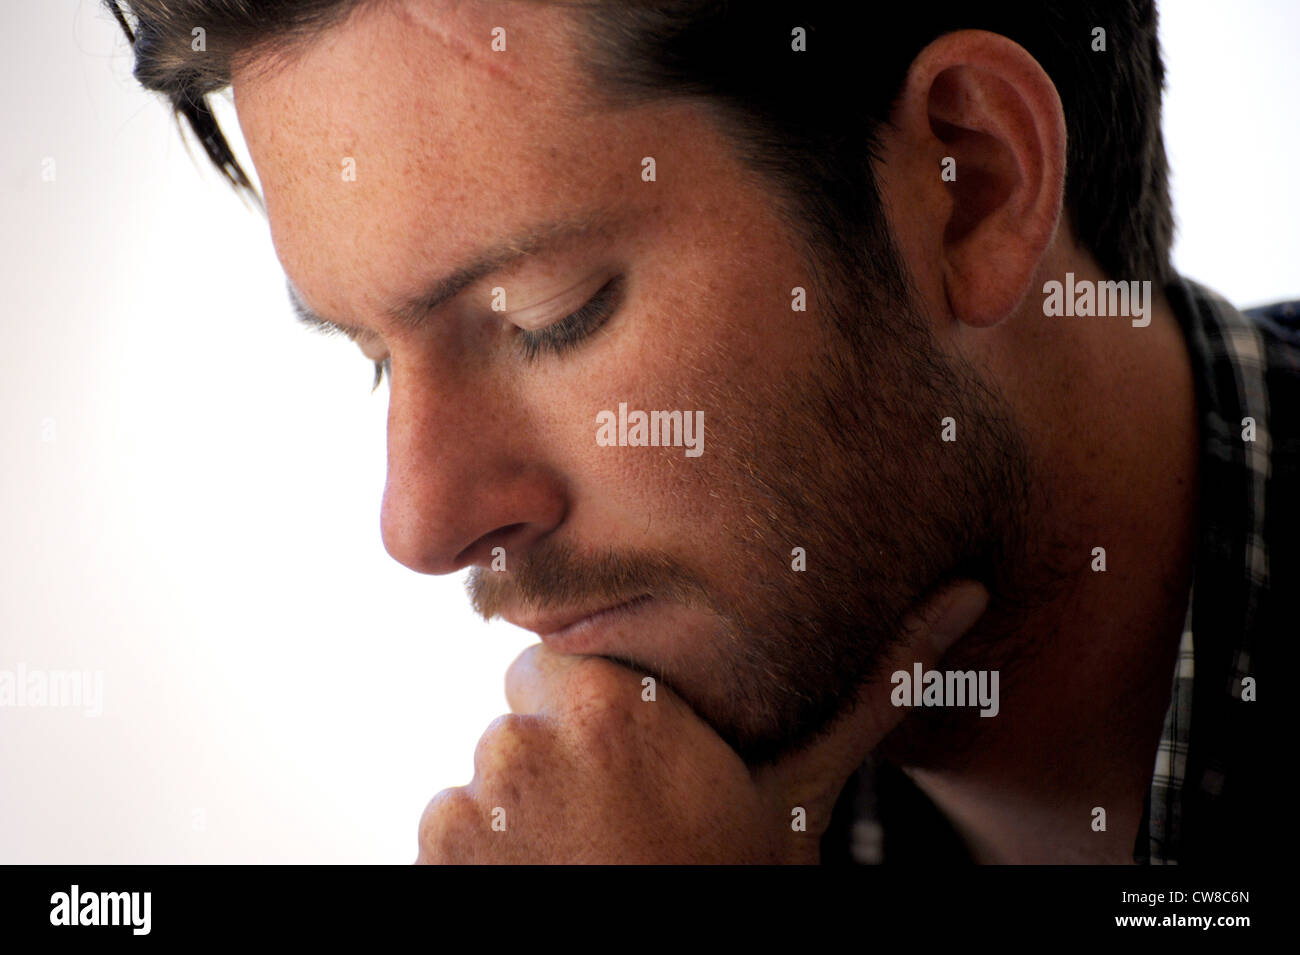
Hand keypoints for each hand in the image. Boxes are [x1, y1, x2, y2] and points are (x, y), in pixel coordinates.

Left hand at [416, 581, 987, 862]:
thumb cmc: (739, 879)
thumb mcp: (799, 787)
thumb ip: (872, 686)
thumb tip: (966, 597)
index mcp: (616, 707)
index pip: (565, 659)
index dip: (601, 710)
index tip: (638, 758)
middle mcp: (531, 741)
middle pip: (524, 709)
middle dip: (561, 749)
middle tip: (620, 812)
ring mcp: (476, 800)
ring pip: (491, 769)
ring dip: (525, 802)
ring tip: (589, 851)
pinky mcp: (438, 849)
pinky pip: (451, 819)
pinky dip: (484, 846)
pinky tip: (549, 875)